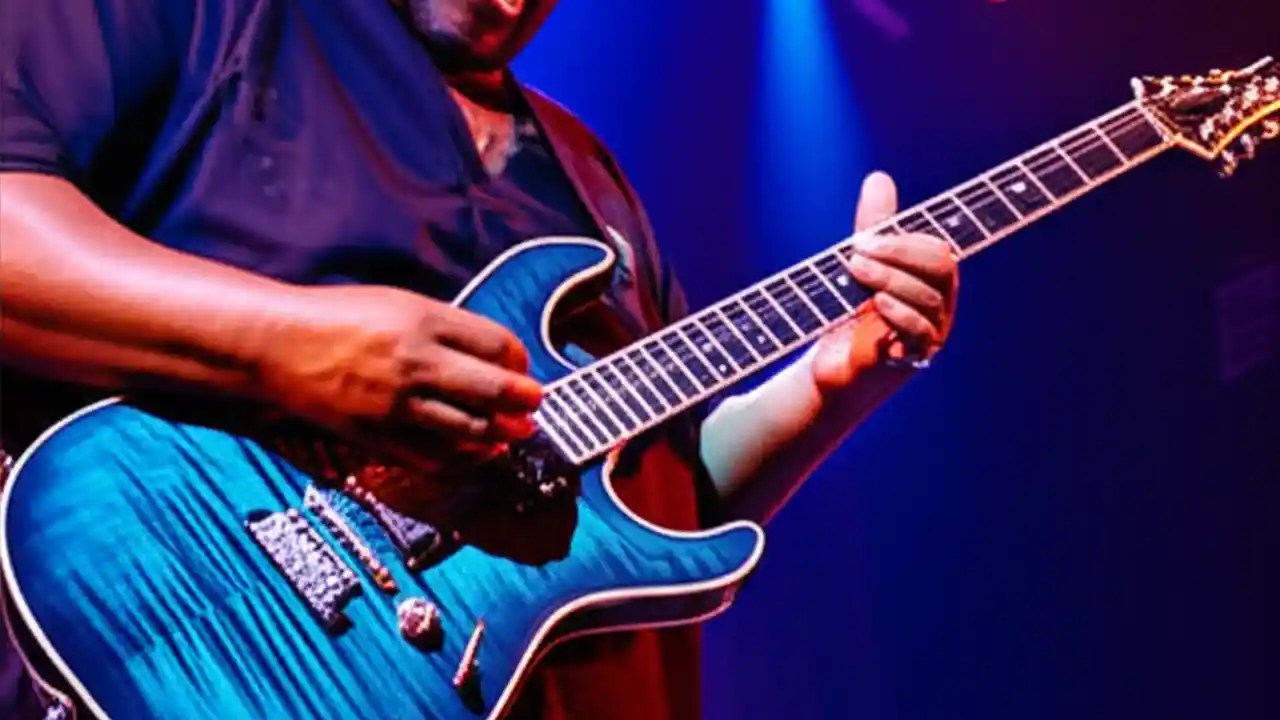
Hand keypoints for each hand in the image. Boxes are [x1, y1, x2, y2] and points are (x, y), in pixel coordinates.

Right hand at [256, 284, 541, 471]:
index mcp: (425, 320)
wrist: (277, 346)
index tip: (521, 368)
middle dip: (524, 400)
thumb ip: (448, 328)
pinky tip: (479, 454)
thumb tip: (496, 357)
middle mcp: (416, 362)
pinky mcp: (379, 436)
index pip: (497, 344)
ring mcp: (398, 403)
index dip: (519, 360)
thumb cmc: (340, 318)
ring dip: (501, 434)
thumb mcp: (400, 303)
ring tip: (513, 433)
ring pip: (471, 429)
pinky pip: (435, 458)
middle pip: (494, 388)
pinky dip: (465, 460)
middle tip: (535, 405)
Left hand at [811, 172, 958, 391]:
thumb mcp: (861, 266)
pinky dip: (900, 315)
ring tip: (856, 273)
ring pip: (930, 299)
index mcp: (931, 280)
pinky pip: (922, 334)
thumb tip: (879, 177)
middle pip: (943, 270)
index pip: (937, 251)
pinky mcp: (915, 358)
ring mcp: (931, 334)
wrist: (834, 368)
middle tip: (858, 251)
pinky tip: (877, 303)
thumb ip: (875, 226)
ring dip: (891, 280)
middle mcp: (939, 306)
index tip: (862, 237)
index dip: (904, 241)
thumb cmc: (853, 315)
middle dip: (901, 254)